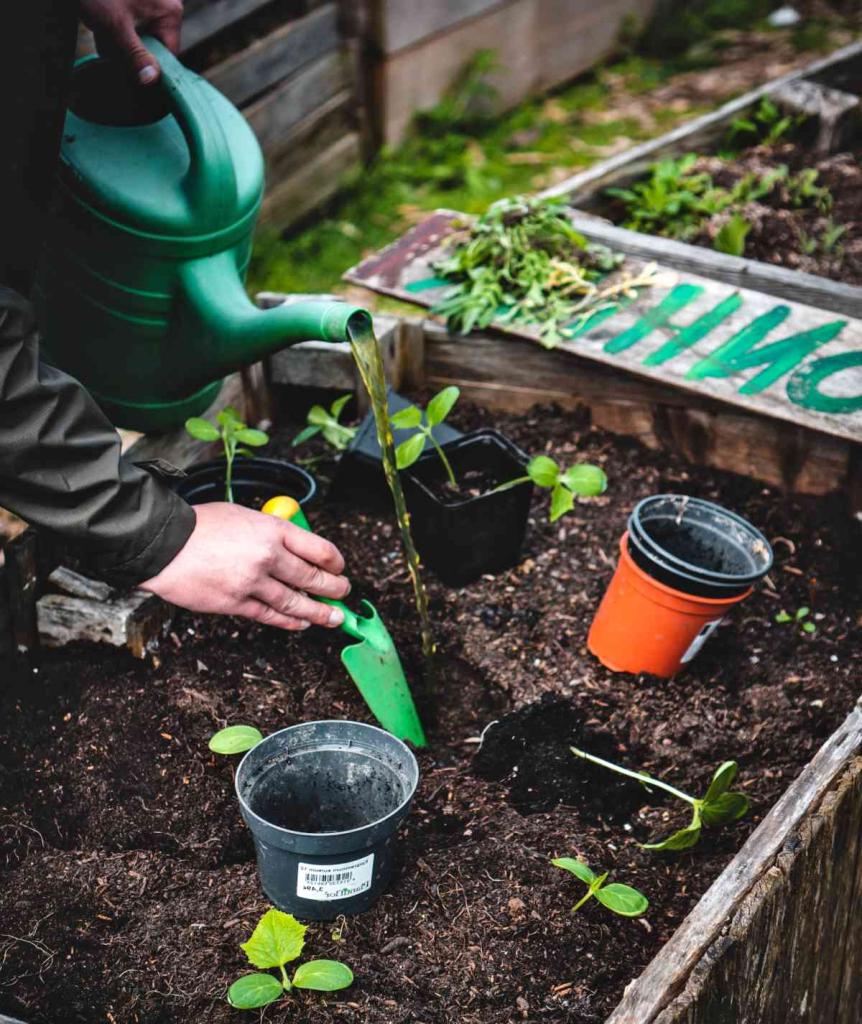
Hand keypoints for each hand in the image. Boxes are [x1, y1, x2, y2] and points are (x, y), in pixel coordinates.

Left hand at [80, 0, 182, 84]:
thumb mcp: (115, 26)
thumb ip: (134, 55)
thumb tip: (150, 81)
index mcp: (169, 13)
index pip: (168, 55)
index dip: (150, 69)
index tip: (132, 80)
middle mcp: (164, 7)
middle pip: (152, 46)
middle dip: (128, 54)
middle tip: (109, 54)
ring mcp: (148, 3)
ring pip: (137, 37)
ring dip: (117, 44)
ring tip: (102, 35)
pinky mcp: (131, 2)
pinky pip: (127, 25)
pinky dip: (112, 31)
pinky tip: (100, 29)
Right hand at [140, 503, 349, 630]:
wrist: (163, 544)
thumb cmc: (199, 526)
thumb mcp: (243, 516)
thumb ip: (270, 531)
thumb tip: (294, 547)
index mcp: (272, 529)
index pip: (319, 548)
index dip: (335, 562)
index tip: (339, 568)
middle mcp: (267, 556)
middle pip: (313, 577)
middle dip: (334, 588)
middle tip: (344, 593)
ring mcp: (252, 582)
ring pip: (295, 602)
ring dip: (319, 612)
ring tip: (334, 617)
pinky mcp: (236, 603)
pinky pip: (270, 616)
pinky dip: (290, 621)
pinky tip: (301, 623)